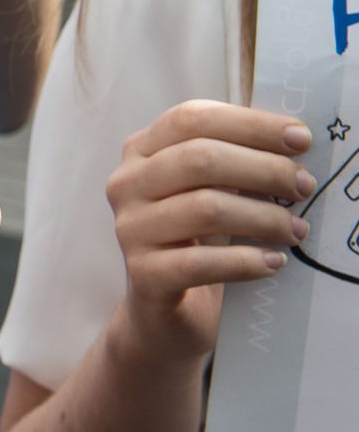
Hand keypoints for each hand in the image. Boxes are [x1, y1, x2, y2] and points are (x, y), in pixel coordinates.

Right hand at [104, 100, 312, 365]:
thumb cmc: (198, 241)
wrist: (164, 313)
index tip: (301, 139)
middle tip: (304, 187)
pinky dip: (246, 261)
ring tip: (297, 231)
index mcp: (141, 151)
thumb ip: (234, 162)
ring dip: (264, 217)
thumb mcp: (210, 191)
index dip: (249, 124)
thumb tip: (294, 143)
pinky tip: (274, 262)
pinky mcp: (143, 275)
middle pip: (199, 159)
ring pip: (205, 208)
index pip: (190, 118)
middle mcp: (126, 184)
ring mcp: (130, 230)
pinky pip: (200, 262)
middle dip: (264, 169)